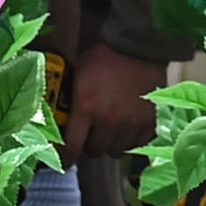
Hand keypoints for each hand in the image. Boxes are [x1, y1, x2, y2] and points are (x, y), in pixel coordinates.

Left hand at [63, 43, 162, 159]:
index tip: (65, 158)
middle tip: (90, 135)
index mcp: (87, 107)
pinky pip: (138, 144)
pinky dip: (132, 140)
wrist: (140, 47)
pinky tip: (128, 128)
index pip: (71, 147)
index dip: (65, 157)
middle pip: (95, 151)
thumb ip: (68, 97)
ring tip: (110, 132)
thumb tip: (54, 115)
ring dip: (111, 144)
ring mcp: (132, 122)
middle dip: (90, 145)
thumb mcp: (78, 74)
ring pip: (117, 150)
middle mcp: (109, 120)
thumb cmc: (106, 57)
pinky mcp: (151, 121)